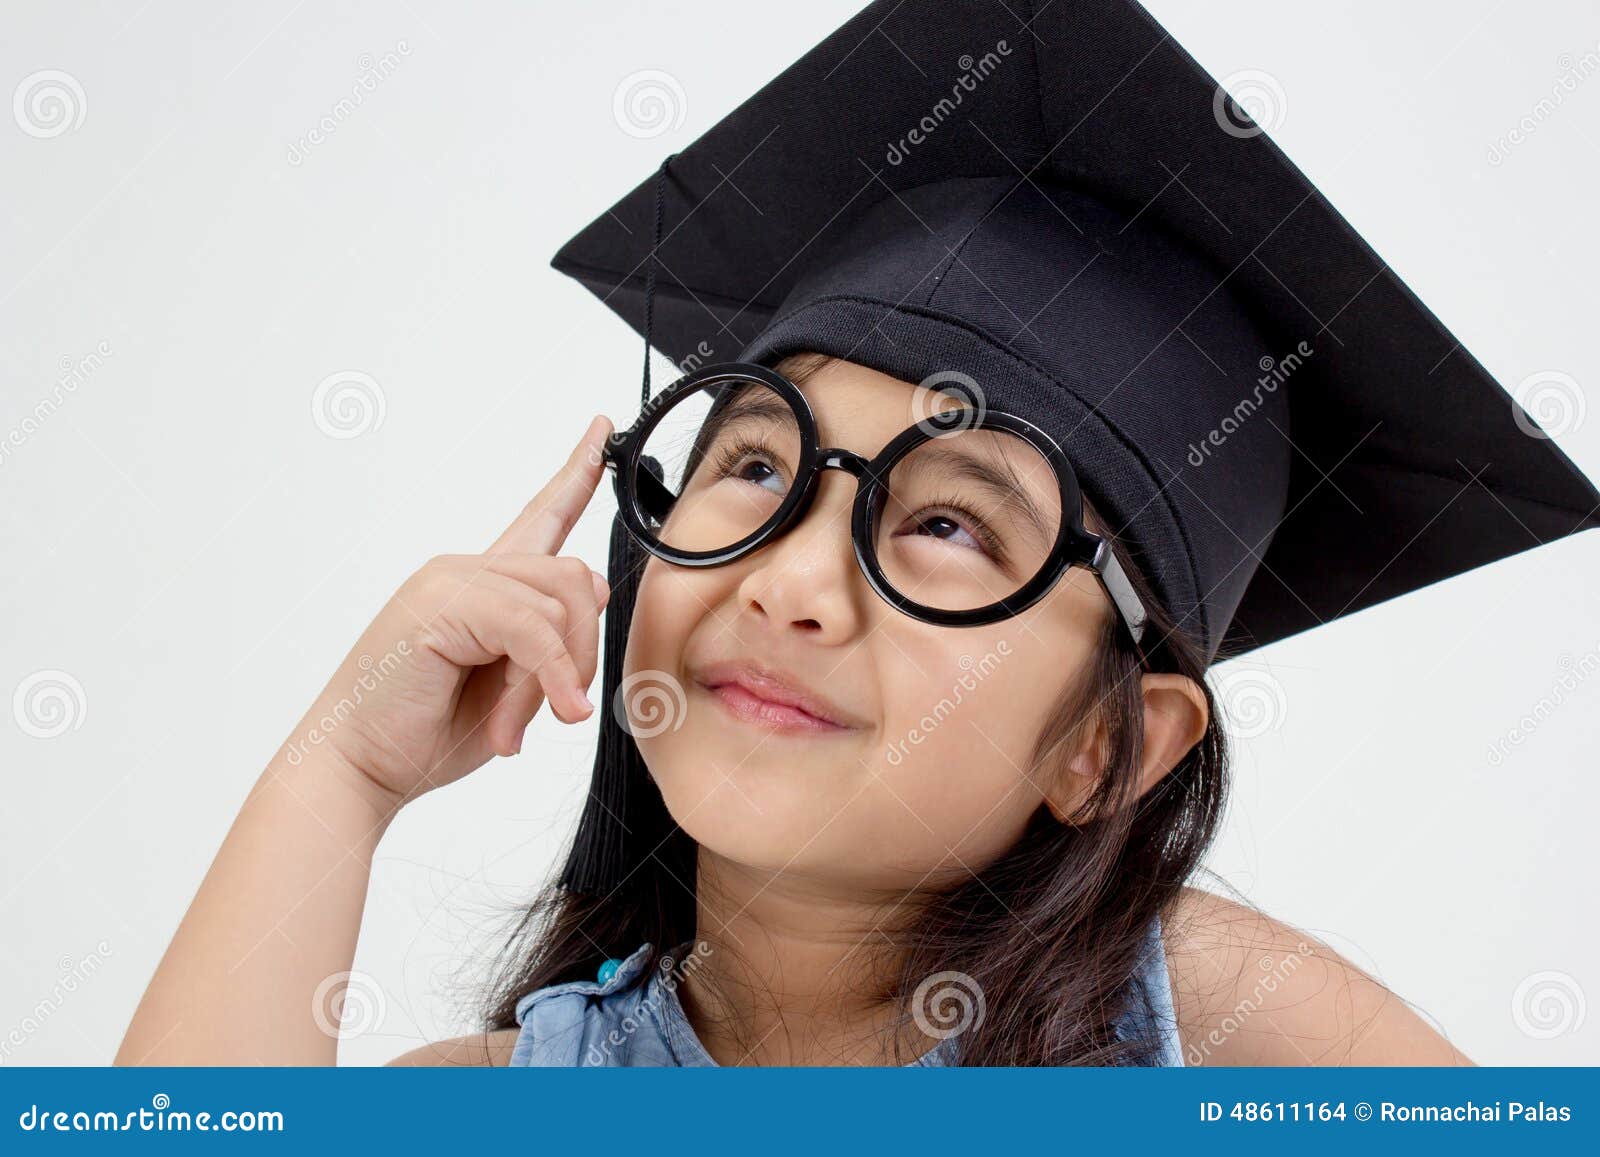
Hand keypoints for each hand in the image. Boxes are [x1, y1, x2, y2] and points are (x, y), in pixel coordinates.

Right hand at [282, 414, 614, 806]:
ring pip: (559, 601)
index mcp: (481, 586)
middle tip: (560, 710)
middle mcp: (464, 571)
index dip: (575, 475)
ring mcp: (448, 581)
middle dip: (582, 650)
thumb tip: (594, 595)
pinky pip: (532, 628)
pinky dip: (546, 677)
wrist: (358, 767)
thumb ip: (549, 643)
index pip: (539, 516)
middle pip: (574, 577)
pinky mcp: (440, 604)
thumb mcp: (512, 690)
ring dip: (556, 675)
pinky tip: (530, 721)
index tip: (601, 430)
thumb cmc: (426, 733)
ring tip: (521, 725)